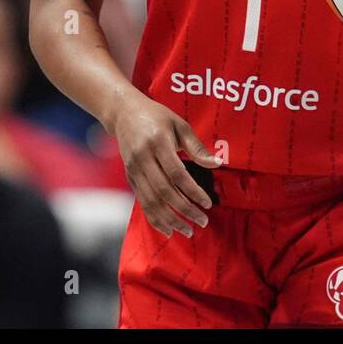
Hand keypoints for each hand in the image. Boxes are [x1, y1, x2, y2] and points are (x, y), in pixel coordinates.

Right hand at [110, 94, 218, 237]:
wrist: (124, 112)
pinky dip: (154, 218)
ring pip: (151, 201)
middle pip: (164, 191)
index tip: (208, 204)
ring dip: (170, 220)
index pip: (177, 174)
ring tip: (188, 231)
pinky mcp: (129, 177)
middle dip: (184, 210)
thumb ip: (197, 147)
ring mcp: (133, 169)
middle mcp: (142, 158)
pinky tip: (168, 229)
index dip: (192, 191)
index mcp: (157, 142)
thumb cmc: (157, 116)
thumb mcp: (180, 125)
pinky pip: (142, 202)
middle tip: (203, 221)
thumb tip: (218, 164)